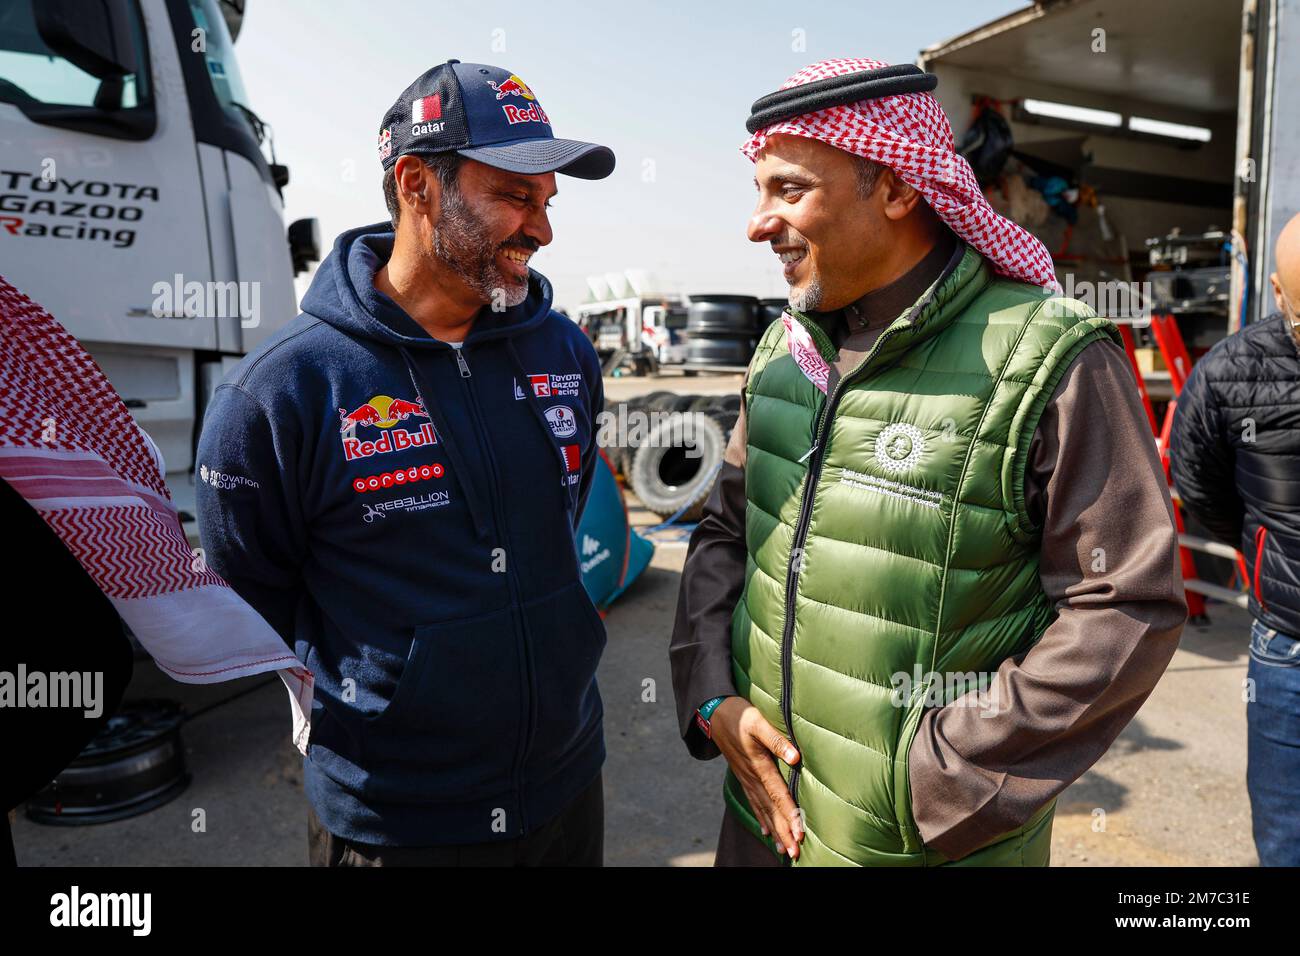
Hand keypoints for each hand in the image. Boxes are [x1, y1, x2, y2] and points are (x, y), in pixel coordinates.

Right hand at [709, 696, 803, 858]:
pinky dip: (760, 817)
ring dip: (774, 829)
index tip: (799, 834)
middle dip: (783, 831)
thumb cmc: (738, 715)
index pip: (778, 795)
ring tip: (782, 849)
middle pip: (770, 809)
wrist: (714, 712)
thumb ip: (776, 740)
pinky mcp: (743, 775)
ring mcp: (746, 777)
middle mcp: (752, 776)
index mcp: (759, 764)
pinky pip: (753, 801)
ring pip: (762, 809)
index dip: (789, 815)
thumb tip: (794, 758)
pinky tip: (766, 831)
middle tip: (794, 853)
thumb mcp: (757, 721)